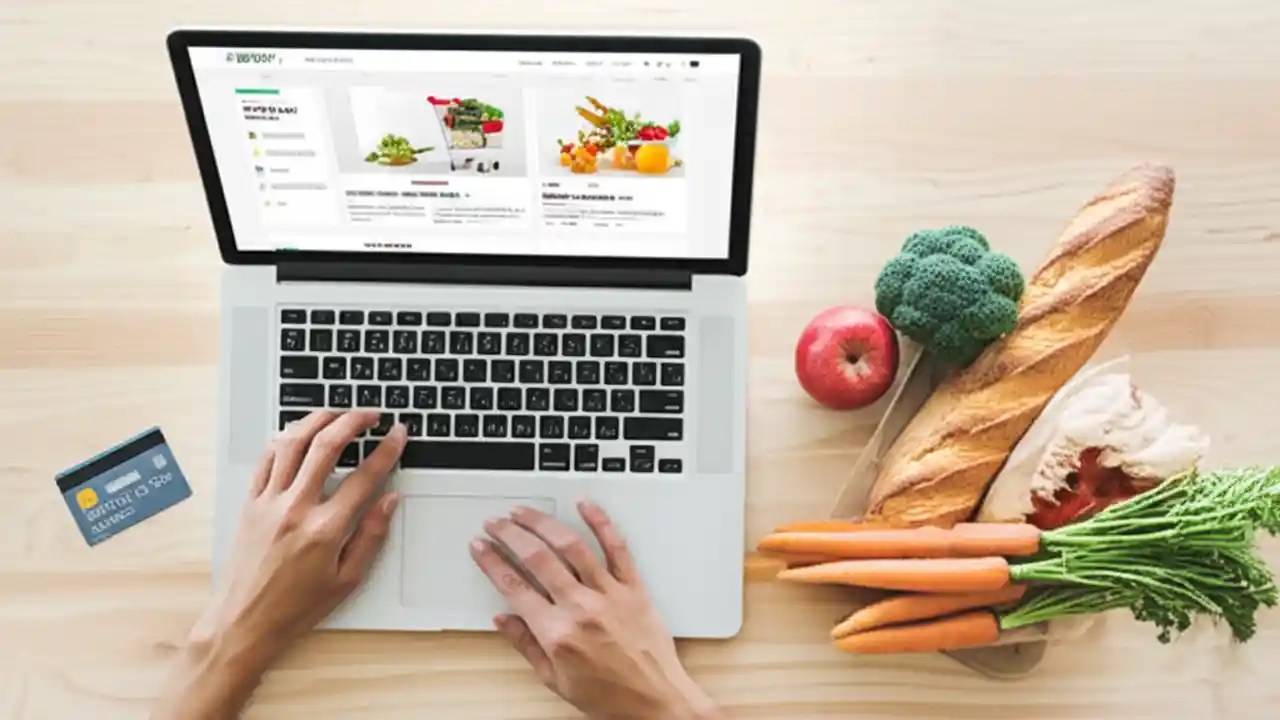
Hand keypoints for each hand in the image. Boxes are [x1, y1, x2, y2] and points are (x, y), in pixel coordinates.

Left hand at [154, 411, 405, 719]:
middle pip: (326, 446)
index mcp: (325, 529)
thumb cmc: (295, 607)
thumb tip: (389, 500)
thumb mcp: (347, 579)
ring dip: (317, 420)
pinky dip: (284, 439)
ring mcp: (268, 503)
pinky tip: (298, 433)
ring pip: (292, 443)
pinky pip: (266, 459)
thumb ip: (371, 535)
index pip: (364, 477)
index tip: (397, 435)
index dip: (386, 450)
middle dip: (353, 421)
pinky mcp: (250, 504)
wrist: (244, 621)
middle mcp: (295, 509)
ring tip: (336, 413)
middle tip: (370, 414)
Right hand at [471, 502, 721, 719]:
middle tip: (495, 523)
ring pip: (571, 546)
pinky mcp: (633, 588)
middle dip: (510, 534)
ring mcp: (608, 594)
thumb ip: (525, 645)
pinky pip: (617, 548)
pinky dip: (601, 522)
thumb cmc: (609, 696)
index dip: (491, 562)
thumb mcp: (555, 679)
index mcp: (556, 633)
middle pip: (537, 558)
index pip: (514, 587)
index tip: (480, 547)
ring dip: (543, 523)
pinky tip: (585, 505)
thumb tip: (502, 619)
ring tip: (525, 511)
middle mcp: (581, 608)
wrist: (655, 701)